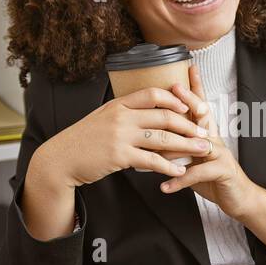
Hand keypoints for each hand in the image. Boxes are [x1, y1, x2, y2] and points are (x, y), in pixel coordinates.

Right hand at [28, 86, 212, 190]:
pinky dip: (168, 166)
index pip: (153, 93)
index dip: (175, 99)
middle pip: (164, 116)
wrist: (60, 159)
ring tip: (202, 150)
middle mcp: (121, 116)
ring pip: (162, 138)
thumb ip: (125, 113)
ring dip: (186, 145)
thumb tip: (149, 111)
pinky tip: (179, 170)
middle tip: (204, 133)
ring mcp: (120, 136)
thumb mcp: (103, 118)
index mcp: (119, 104)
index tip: (190, 108)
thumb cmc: (84, 140)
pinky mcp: (119, 156)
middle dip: (189, 125)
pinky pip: (151, 161)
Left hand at [159, 64, 256, 216]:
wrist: (238, 197)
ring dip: (176, 146)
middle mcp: (215, 139)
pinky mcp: (223, 172)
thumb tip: (153, 139)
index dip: (196, 87)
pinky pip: (198, 174)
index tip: (188, 68)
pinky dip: (180, 180)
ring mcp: (221, 154)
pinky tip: (165, 186)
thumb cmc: (211, 177)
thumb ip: (178, 148)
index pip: (201, 106)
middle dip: (189, 100)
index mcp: (207, 133)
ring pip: (197, 144)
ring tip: (157, 147)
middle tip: (175, 86)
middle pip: (203, 116)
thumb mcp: (194, 159)